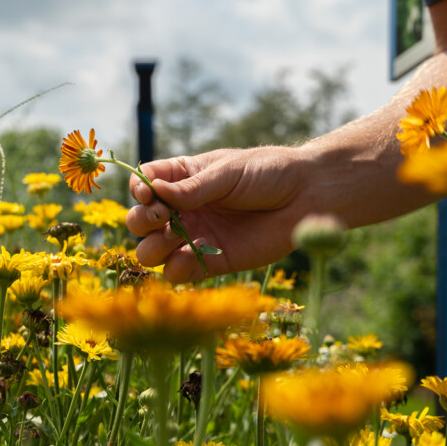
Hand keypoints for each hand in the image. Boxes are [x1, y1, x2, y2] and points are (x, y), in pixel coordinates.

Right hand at [125, 146, 312, 282]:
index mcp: (183, 179)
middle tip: (162, 215)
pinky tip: (194, 253)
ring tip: (174, 236)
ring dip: (154, 246)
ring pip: (152, 251)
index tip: (149, 192)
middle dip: (142, 220)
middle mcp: (183, 209)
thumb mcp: (228, 172)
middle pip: (140, 222)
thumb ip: (192, 187)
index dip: (139, 190)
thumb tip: (155, 192)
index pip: (144, 184)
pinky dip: (177, 268)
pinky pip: (179, 273)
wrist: (307, 198)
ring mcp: (195, 237)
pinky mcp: (212, 262)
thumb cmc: (268, 173)